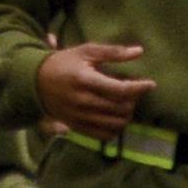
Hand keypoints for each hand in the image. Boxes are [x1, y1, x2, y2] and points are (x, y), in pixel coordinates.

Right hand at [35, 39, 156, 138]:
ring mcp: (79, 117)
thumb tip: (139, 51)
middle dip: (134, 101)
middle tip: (134, 91)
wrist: (36, 82)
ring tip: (126, 104)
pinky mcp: (77, 127)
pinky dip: (116, 129)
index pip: (119, 90)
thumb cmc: (65, 63)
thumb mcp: (86, 51)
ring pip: (114, 124)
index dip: (139, 88)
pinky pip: (103, 136)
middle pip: (120, 108)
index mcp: (85, 80)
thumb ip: (113, 52)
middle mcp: (82, 101)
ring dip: (127, 115)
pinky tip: (116, 117)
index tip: (151, 84)